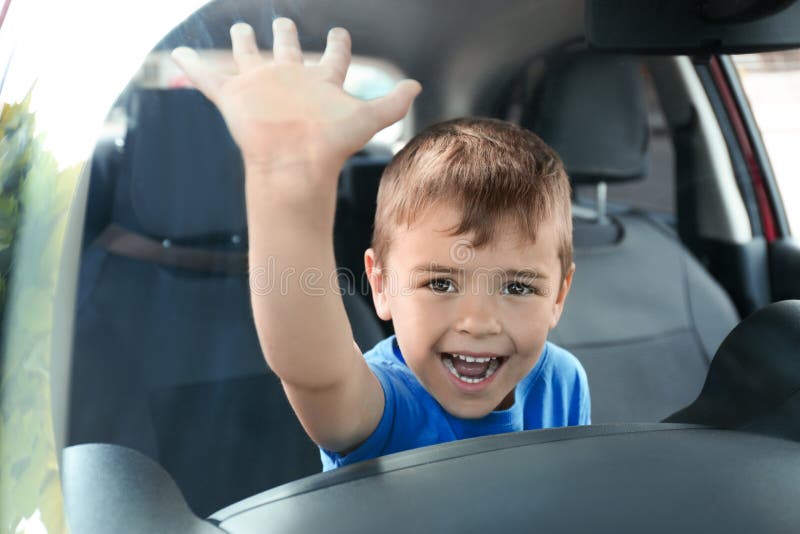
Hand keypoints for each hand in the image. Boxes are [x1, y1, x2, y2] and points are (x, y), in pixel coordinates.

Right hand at [171, 18, 420, 180]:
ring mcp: (260, 88)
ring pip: (247, 56)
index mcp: (320, 84)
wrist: (294, 165)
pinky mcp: (233, 97)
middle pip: (286, 51)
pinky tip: (178, 54)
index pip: (332, 59)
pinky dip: (190, 66)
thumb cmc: (330, 144)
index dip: (338, 45)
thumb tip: (418, 86)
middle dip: (285, 36)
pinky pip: (207, 77)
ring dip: (243, 43)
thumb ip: (393, 103)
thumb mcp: (367, 117)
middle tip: (285, 21)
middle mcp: (290, 81)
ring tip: (239, 30)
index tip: (340, 33)